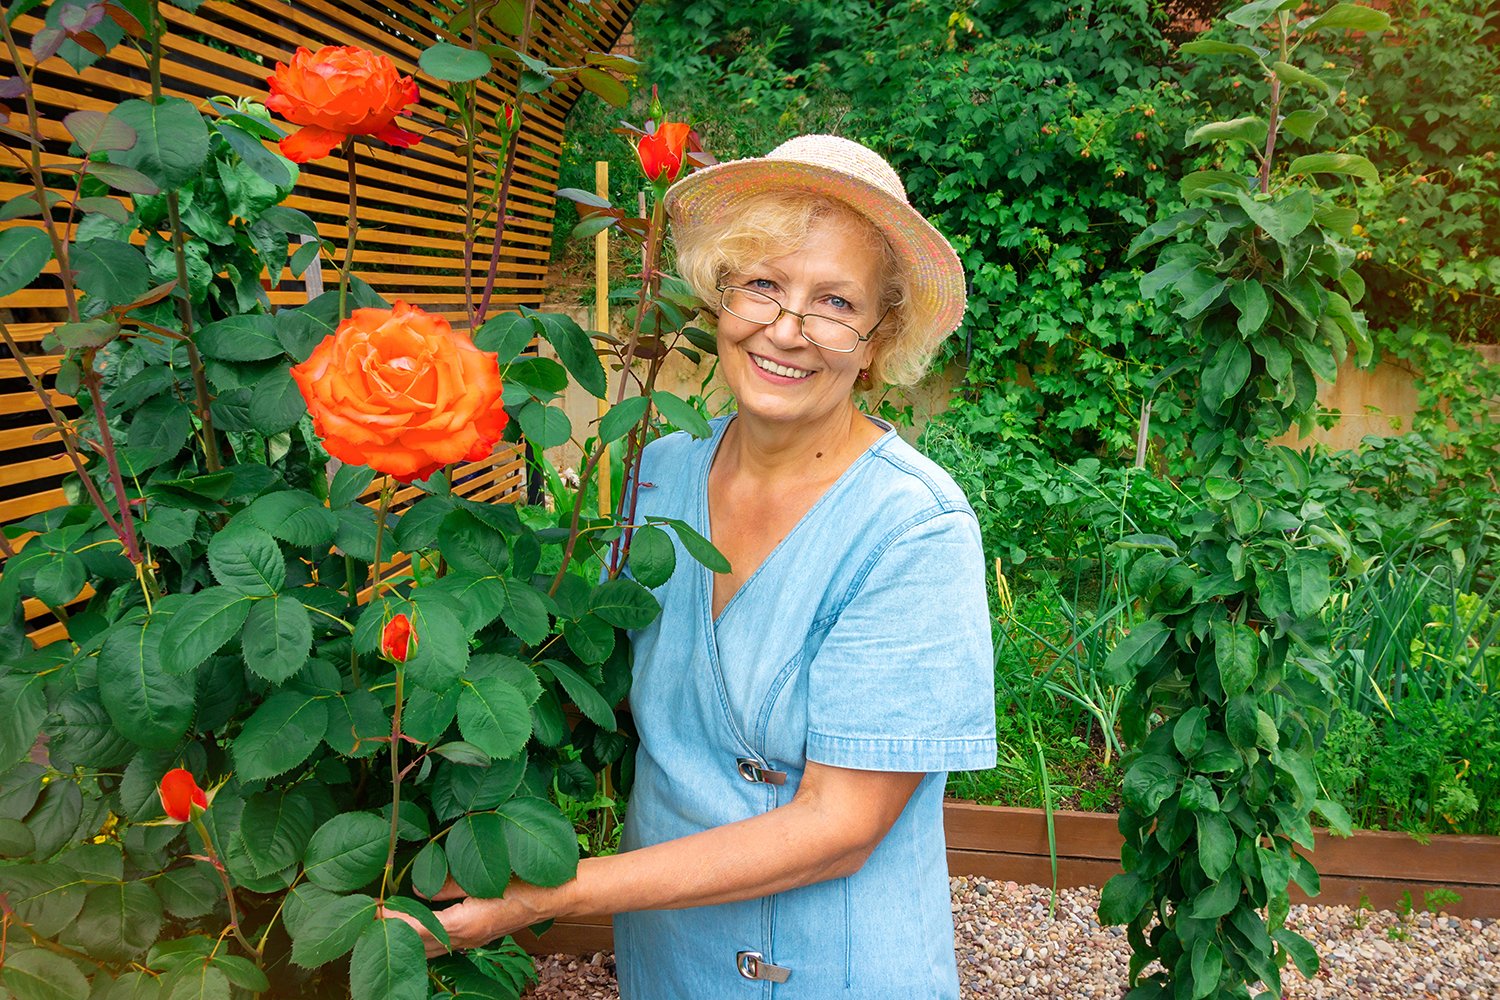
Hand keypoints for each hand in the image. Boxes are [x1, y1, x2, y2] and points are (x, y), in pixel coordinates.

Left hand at [381, 877, 551, 957]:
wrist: (555, 894)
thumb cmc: (525, 879)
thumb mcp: (486, 874)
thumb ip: (448, 882)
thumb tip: (415, 888)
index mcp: (466, 923)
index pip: (418, 927)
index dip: (393, 921)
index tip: (374, 910)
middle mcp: (465, 939)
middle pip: (419, 944)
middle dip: (393, 934)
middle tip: (369, 919)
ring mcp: (471, 942)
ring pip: (429, 950)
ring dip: (406, 940)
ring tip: (385, 926)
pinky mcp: (476, 938)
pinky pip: (441, 946)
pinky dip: (422, 941)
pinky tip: (414, 931)